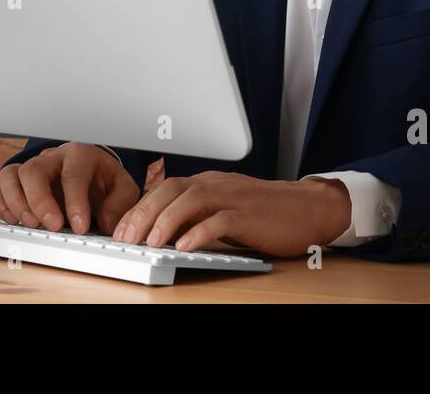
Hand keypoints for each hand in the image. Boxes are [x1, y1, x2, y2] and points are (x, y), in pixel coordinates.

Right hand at [0, 142, 139, 235]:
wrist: (91, 173)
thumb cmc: (104, 180)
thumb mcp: (122, 189)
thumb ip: (118, 204)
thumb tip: (106, 223)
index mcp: (81, 155)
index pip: (73, 174)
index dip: (75, 201)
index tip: (80, 227)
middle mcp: (53, 157)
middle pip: (35, 170)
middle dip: (40, 200)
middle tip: (51, 226)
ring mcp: (32, 166)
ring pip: (11, 174)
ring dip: (16, 201)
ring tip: (30, 224)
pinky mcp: (18, 179)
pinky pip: (0, 185)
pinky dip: (1, 203)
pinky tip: (13, 220)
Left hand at [111, 171, 351, 256]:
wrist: (308, 207)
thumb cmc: (266, 212)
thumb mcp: (225, 208)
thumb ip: (198, 214)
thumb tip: (164, 231)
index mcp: (208, 182)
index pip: (165, 188)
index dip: (139, 207)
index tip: (121, 229)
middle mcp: (217, 185)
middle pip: (171, 190)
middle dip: (144, 213)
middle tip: (126, 238)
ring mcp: (233, 198)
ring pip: (191, 201)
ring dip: (165, 222)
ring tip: (149, 243)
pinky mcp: (249, 215)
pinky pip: (220, 220)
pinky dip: (200, 232)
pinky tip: (184, 246)